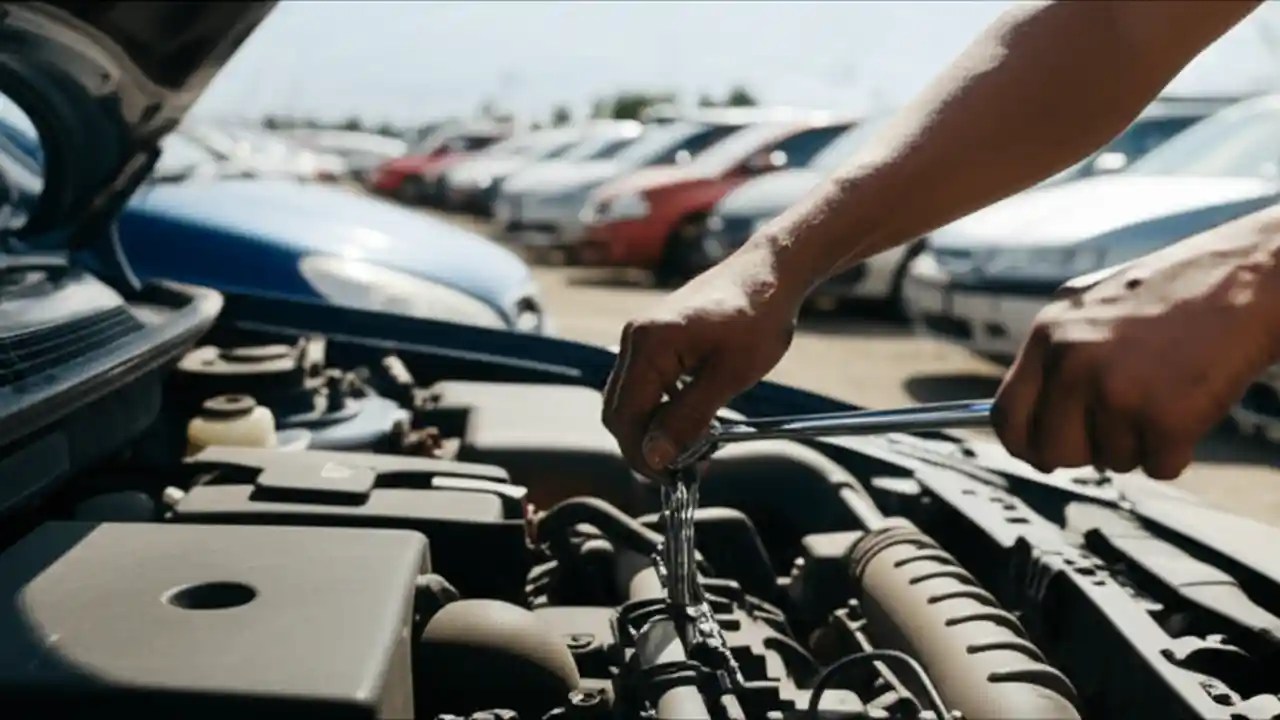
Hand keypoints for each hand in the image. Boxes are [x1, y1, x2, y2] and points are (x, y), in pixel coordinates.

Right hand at [603, 250, 803, 477]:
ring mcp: (641, 337)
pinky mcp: (654, 339)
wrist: (771, 273)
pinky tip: (692, 421)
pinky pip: (645, 385)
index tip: (673, 479)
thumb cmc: (758, 317)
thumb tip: (655, 456)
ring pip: (631, 401)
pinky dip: (661, 410)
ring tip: (694, 449)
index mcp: (648, 344)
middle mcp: (634, 338)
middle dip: (645, 446)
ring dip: (654, 430)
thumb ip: (688, 418)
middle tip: (684, 470)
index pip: (625, 417)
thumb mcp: (729, 376)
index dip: (643, 455)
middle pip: (619, 412)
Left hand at [993, 237, 1279, 478]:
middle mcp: (1073, 363)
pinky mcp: (1164, 419)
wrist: (1248, 279)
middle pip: (1051, 451)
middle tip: (1116, 428)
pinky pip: (1158, 468)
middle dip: (1082, 452)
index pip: (1005, 414)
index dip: (1023, 443)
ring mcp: (1117, 392)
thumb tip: (1024, 422)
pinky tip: (1189, 406)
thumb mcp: (1089, 308)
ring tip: (1163, 392)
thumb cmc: (1173, 294)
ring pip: (1110, 461)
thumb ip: (1055, 359)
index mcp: (1049, 334)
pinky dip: (1176, 451)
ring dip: (1137, 443)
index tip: (1040, 452)